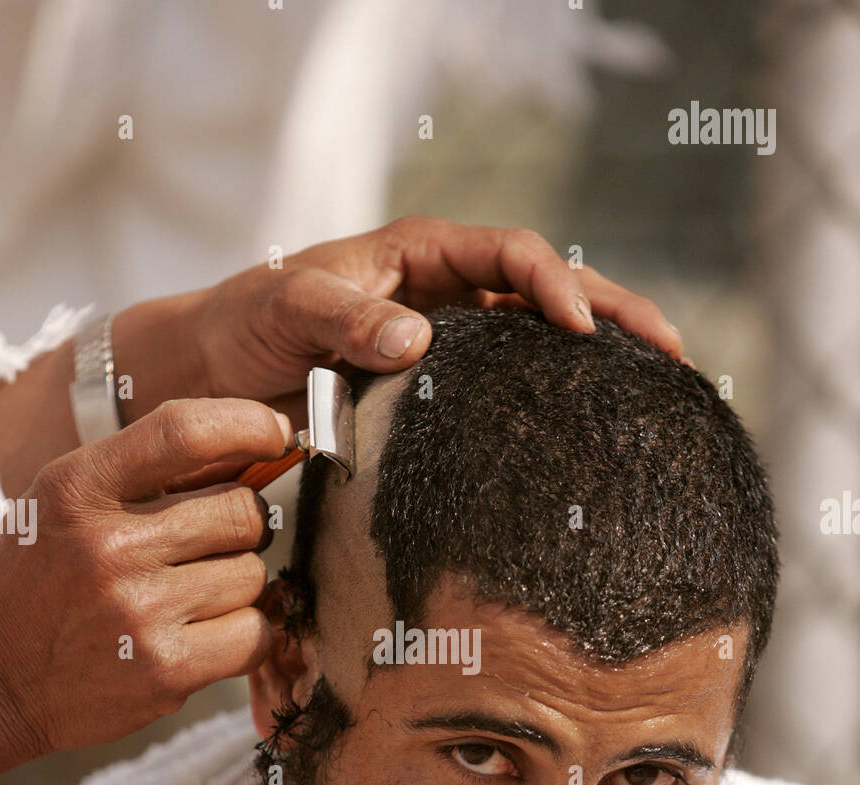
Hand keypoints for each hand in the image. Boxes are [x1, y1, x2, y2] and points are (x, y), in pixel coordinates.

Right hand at [0, 399, 290, 773]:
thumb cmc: (41, 589)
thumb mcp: (66, 510)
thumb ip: (148, 476)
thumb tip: (254, 445)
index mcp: (76, 490)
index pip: (183, 432)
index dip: (247, 425)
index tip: (275, 434)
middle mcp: (109, 546)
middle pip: (241, 511)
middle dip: (237, 528)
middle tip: (202, 551)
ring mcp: (140, 611)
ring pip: (253, 575)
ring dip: (234, 587)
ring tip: (182, 601)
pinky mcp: (168, 670)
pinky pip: (255, 633)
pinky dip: (242, 636)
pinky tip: (200, 637)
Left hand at [192, 216, 683, 410]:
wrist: (213, 373)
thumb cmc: (245, 326)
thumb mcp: (289, 310)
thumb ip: (346, 319)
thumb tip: (419, 340)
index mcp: (423, 253)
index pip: (514, 254)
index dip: (554, 285)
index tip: (580, 330)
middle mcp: (448, 291)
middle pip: (552, 290)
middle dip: (615, 314)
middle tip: (675, 354)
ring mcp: (451, 340)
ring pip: (542, 341)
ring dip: (600, 360)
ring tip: (661, 390)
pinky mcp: (443, 388)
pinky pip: (511, 386)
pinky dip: (555, 399)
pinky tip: (590, 427)